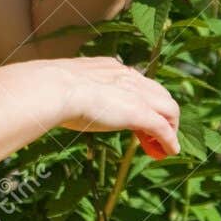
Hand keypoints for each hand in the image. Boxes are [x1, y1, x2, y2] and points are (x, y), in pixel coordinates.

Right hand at [54, 55, 180, 156]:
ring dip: (170, 128)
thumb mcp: (64, 87)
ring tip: (162, 146)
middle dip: (161, 113)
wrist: (56, 89)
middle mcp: (129, 77)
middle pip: (159, 94)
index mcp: (110, 68)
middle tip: (152, 134)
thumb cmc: (51, 89)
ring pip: (169, 109)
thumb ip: (68, 91)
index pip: (136, 82)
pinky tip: (169, 152)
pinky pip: (164, 129)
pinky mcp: (141, 114)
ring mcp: (137, 95)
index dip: (141, 99)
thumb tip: (50, 101)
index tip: (136, 114)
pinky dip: (170, 141)